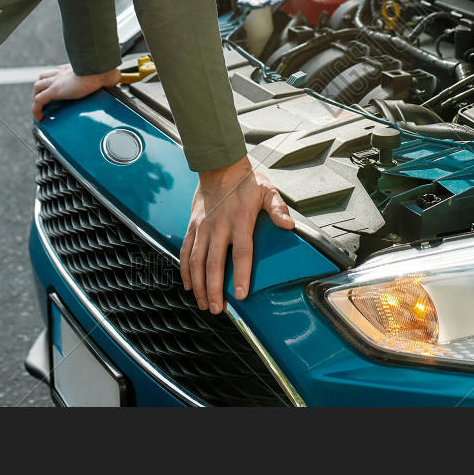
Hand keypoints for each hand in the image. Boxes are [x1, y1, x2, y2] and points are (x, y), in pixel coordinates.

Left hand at [31, 64, 120, 120]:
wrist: (99, 70)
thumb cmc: (103, 71)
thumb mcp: (104, 74)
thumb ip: (108, 76)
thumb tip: (116, 78)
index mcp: (71, 70)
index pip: (57, 72)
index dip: (53, 80)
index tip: (57, 88)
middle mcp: (61, 74)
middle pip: (43, 78)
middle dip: (41, 88)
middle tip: (43, 98)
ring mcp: (56, 82)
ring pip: (37, 88)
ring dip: (36, 97)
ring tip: (40, 108)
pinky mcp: (55, 91)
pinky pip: (39, 101)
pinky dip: (36, 110)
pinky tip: (39, 117)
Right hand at [181, 156, 294, 312]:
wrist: (218, 165)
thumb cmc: (246, 181)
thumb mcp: (267, 190)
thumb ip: (278, 208)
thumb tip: (288, 224)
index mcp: (240, 221)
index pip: (241, 253)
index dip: (241, 275)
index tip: (240, 294)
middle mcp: (219, 227)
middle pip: (214, 264)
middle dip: (214, 289)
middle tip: (218, 309)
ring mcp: (203, 227)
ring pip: (196, 261)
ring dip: (199, 285)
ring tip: (204, 304)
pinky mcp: (193, 226)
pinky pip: (185, 251)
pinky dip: (185, 270)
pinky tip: (189, 285)